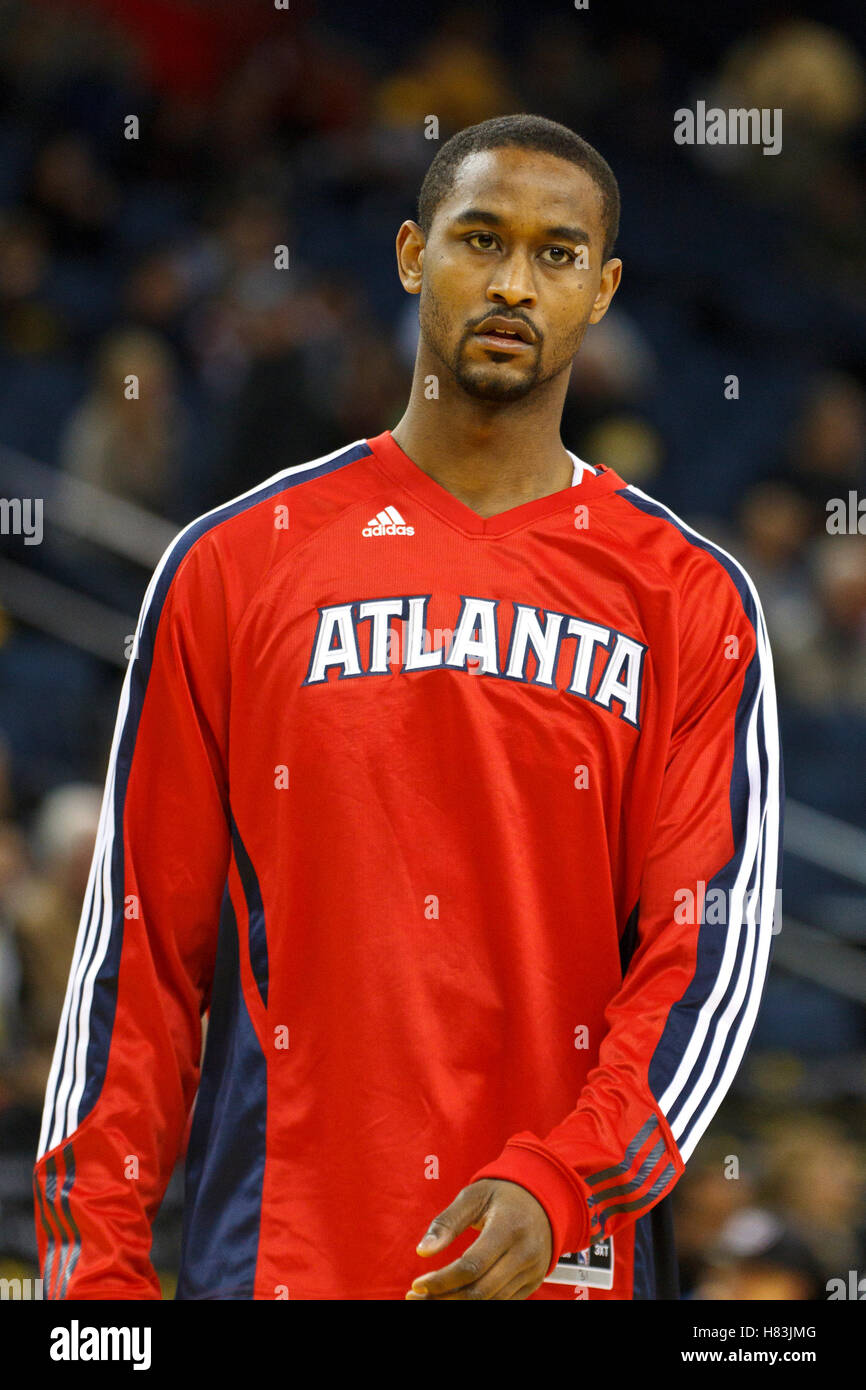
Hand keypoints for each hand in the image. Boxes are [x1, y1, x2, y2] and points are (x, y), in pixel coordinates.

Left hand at [405, 1178, 552, 1299]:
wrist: (543, 1196)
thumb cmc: (504, 1193)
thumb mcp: (473, 1196)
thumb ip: (446, 1222)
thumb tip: (423, 1250)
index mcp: (509, 1228)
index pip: (471, 1266)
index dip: (441, 1281)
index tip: (417, 1284)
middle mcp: (524, 1254)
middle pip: (480, 1291)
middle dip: (444, 1299)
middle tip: (416, 1297)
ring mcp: (532, 1272)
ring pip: (490, 1302)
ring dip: (457, 1304)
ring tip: (431, 1298)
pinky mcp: (533, 1283)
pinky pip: (502, 1303)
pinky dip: (477, 1304)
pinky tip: (455, 1297)